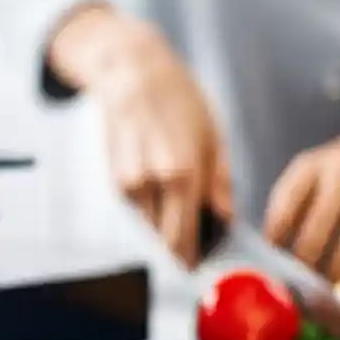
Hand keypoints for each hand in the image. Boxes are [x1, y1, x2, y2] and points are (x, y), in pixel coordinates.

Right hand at [49, 3, 232, 267]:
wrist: (131, 76)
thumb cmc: (178, 101)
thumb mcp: (213, 137)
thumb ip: (220, 185)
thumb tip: (225, 220)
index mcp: (180, 175)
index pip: (184, 238)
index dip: (195, 258)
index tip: (205, 264)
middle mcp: (148, 184)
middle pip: (164, 240)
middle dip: (182, 247)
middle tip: (200, 244)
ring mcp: (126, 184)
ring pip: (149, 226)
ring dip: (166, 228)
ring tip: (184, 210)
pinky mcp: (113, 180)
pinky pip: (138, 210)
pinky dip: (152, 210)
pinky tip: (165, 191)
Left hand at [265, 91, 339, 281]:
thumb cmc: (334, 170)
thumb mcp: (306, 173)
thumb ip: (288, 204)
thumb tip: (272, 249)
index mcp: (312, 168)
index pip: (287, 202)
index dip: (276, 233)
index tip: (269, 255)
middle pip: (322, 221)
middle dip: (307, 254)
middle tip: (297, 279)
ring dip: (338, 269)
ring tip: (324, 288)